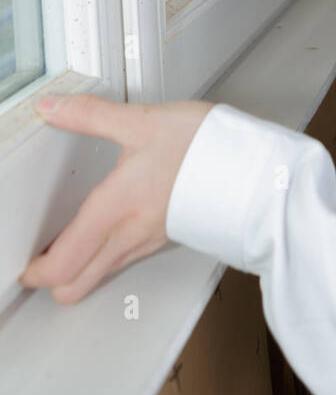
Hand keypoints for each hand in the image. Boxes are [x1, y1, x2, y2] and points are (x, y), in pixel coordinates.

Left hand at [18, 93, 213, 303]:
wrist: (254, 168)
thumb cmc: (205, 150)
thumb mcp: (142, 122)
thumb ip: (91, 116)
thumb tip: (54, 108)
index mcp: (113, 211)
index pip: (59, 265)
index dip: (31, 270)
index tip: (20, 258)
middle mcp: (127, 236)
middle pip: (73, 287)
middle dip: (50, 280)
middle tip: (37, 257)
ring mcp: (148, 242)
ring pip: (98, 275)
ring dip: (77, 268)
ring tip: (67, 240)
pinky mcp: (166, 236)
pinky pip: (124, 259)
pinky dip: (105, 255)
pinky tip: (109, 226)